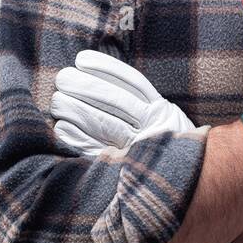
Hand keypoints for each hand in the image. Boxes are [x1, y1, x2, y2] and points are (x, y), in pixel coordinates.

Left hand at [50, 50, 197, 155]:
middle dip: (84, 86)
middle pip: (114, 100)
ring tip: (57, 100)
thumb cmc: (163, 142)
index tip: (81, 59)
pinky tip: (62, 127)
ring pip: (104, 122)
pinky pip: (96, 150)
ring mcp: (137, 148)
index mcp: (161, 110)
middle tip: (63, 78)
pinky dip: (77, 137)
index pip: (131, 81)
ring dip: (76, 109)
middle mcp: (152, 127)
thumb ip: (140, 98)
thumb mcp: (163, 116)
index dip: (104, 68)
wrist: (185, 182)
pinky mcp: (122, 169)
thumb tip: (101, 73)